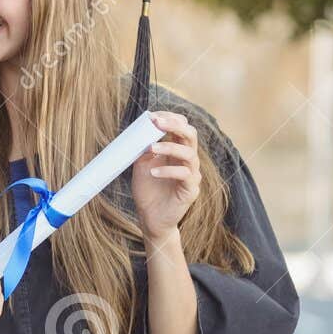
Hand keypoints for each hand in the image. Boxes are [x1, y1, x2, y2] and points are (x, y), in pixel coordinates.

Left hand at [132, 111, 200, 243]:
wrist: (151, 218)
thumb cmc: (148, 190)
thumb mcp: (141, 165)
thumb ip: (143, 149)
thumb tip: (140, 131)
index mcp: (177, 151)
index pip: (181, 128)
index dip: (170, 119)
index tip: (152, 116)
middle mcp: (188, 160)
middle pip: (191, 135)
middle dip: (175, 125)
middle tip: (157, 123)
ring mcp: (192, 174)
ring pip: (189, 154)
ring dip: (170, 147)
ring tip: (151, 148)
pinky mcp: (191, 189)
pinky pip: (185, 175)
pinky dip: (168, 170)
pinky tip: (153, 172)